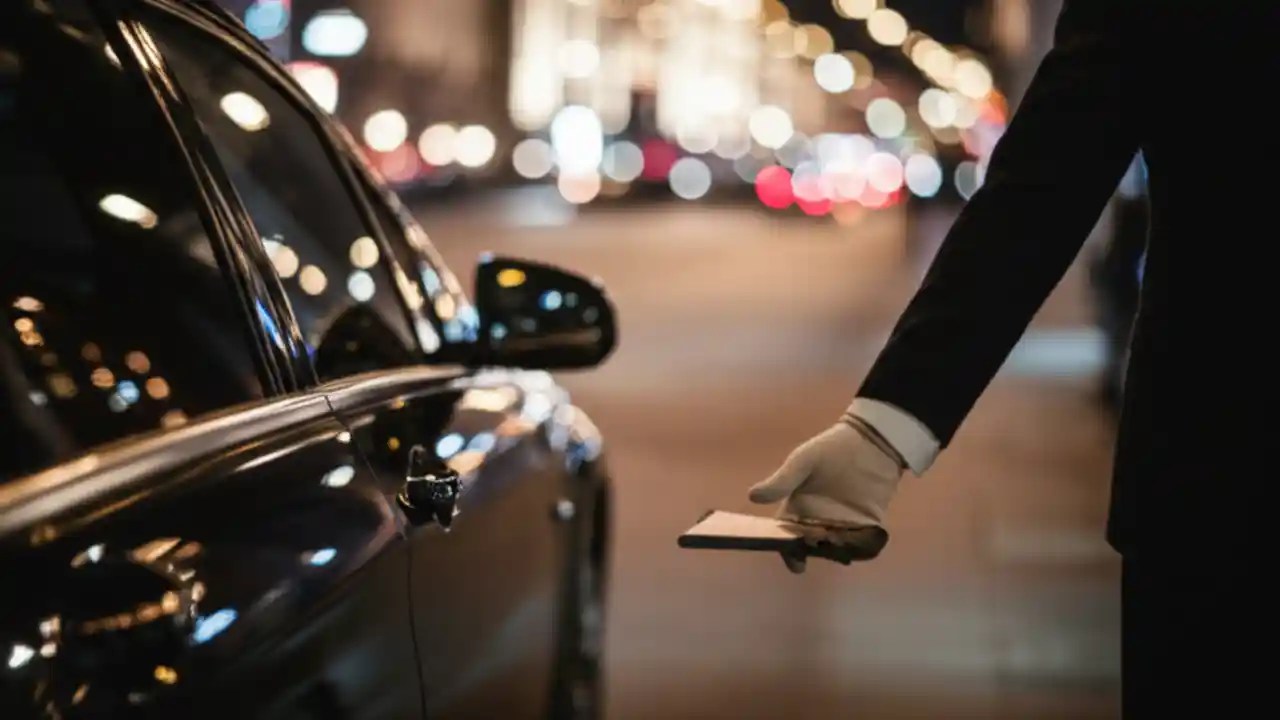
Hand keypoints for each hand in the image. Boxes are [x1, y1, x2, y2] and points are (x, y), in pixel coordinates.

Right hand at [749, 418, 903, 572]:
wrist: (870, 441)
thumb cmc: (831, 449)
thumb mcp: (803, 462)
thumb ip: (782, 482)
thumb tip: (752, 496)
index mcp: (797, 509)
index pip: (787, 535)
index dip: (788, 550)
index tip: (794, 559)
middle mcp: (817, 522)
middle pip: (811, 546)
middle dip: (812, 551)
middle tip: (815, 545)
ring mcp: (843, 525)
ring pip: (835, 548)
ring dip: (834, 551)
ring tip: (835, 545)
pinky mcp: (866, 524)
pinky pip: (861, 543)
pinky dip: (859, 548)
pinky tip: (857, 545)